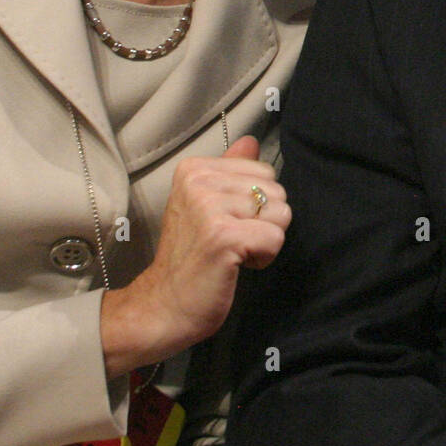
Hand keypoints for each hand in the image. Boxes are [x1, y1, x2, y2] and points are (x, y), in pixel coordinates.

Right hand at [99, 136, 289, 377]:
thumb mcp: (204, 205)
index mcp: (195, 169)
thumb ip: (229, 171)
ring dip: (264, 240)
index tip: (226, 224)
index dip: (255, 205)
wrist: (163, 305)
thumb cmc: (189, 257)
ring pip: (282, 215)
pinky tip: (236, 264)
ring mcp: (210, 208)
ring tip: (232, 252)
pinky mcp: (224, 236)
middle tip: (230, 241)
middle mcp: (199, 182)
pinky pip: (275, 238)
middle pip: (277, 192)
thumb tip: (250, 141)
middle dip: (264, 222)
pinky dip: (263, 258)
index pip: (265, 171)